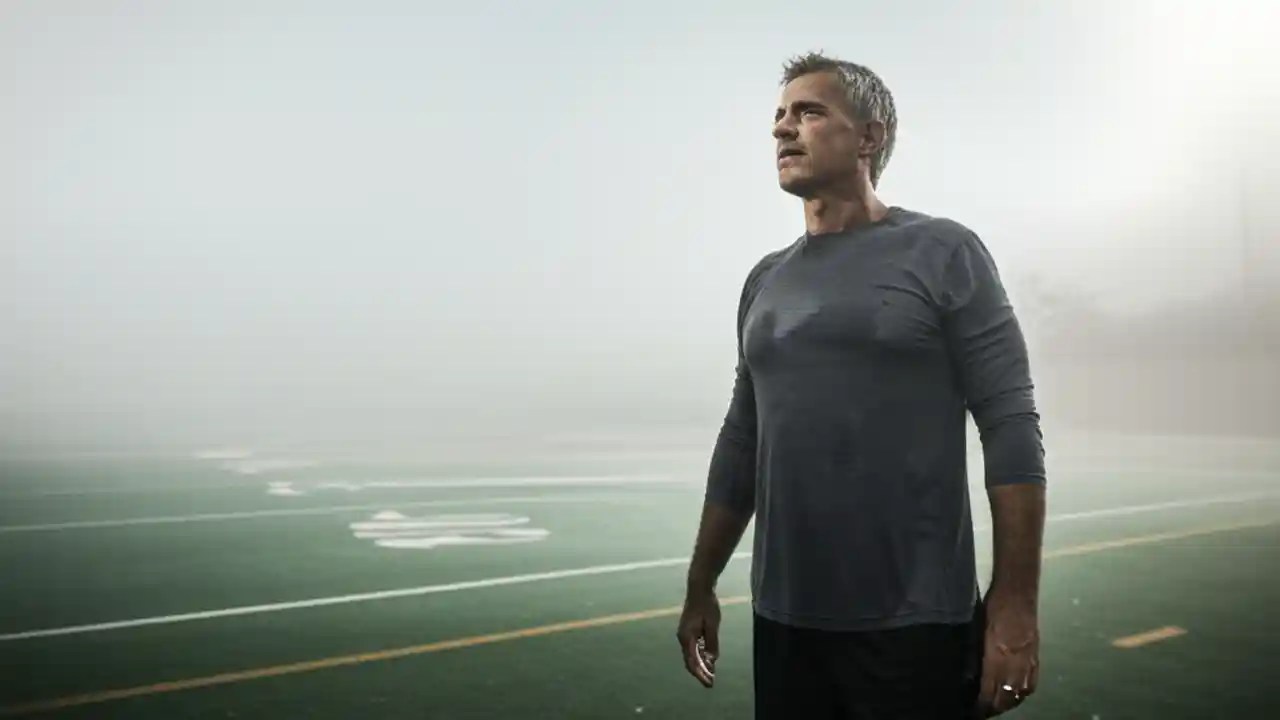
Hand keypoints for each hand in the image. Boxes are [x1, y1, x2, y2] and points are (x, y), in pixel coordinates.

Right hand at [675, 588, 720, 687]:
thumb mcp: (712, 624)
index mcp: (687, 637)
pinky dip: (700, 656)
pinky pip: (693, 648)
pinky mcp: (688, 631)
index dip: (700, 674)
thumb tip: (712, 659)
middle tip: (710, 683)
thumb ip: (712, 642)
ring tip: (711, 675)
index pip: (693, 661)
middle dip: (700, 673)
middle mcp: (683, 638)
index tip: (708, 683)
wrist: (699, 589)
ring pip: (691, 655)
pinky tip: (708, 660)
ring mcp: (685, 634)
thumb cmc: (707, 605)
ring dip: (701, 665)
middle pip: (690, 661)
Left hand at [975, 594, 1039, 716]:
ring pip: (1020, 692)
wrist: (1018, 593)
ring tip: (998, 707)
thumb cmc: (993, 607)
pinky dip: (1023, 693)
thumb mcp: (978, 630)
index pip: (989, 689)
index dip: (982, 704)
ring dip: (1009, 703)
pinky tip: (1017, 695)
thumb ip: (978, 654)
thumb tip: (971, 674)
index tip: (974, 711)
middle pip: (1006, 695)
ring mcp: (1027, 659)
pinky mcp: (1036, 655)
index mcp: (996, 654)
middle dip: (994, 708)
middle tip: (983, 712)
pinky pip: (1032, 682)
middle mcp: (1013, 661)